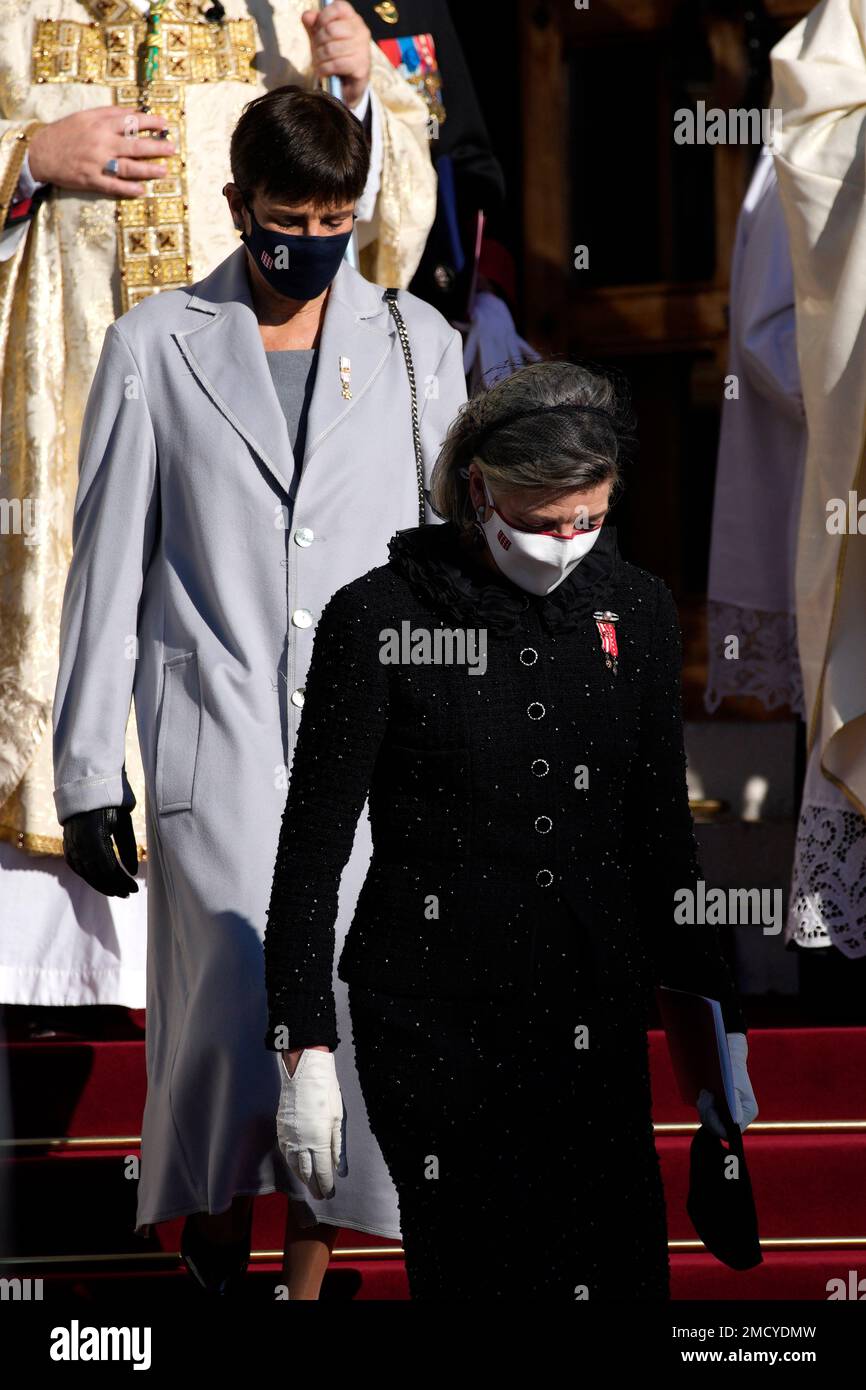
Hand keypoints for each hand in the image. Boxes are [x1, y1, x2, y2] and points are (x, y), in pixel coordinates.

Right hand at [27, 107, 175, 197]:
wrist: (41, 152)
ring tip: (163, 171)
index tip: (165, 125)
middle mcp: (101, 143)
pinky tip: (142, 190)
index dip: (150, 123)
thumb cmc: (65, 132)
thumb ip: (109, 114)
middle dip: (156, 148)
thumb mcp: (85, 116)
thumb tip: (133, 112)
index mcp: (100, 125)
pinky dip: (129, 189)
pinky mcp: (91, 180)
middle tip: (172, 149)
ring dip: (148, 170)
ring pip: (128, 167)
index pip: (131, 122)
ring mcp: (97, 163)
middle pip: (135, 146)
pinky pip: (114, 186)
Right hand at [62, 807, 139, 897]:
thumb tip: (133, 872)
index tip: (134, 889)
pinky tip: (100, 881)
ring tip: (117, 891)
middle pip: (97, 875)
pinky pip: (76, 867)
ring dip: (101, 885)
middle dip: (114, 887)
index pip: (110, 869)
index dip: (122, 882)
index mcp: (96, 838)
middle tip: (128, 893)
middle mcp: (81, 845)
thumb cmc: (110, 805)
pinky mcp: (67, 846)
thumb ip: (128, 848)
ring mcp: (71, 846)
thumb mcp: (123, 823)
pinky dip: (88, 877)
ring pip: (86, 874)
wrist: (85, 791)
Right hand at [276, 1047, 344, 1198]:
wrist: (305, 1072)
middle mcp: (300, 1143)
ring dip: (302, 1178)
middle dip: (314, 1186)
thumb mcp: (338, 1120)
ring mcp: (288, 1137)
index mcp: (318, 1141)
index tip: (330, 1194)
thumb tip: (341, 1172)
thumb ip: (339, 1148)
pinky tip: (297, 1167)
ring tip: (310, 1186)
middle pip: (306, 1173)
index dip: (326, 1185)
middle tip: (320, 1196)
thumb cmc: (326, 1093)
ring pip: (294, 1165)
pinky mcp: (281, 1130)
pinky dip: (292, 1165)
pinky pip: (285, 1154)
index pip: (322, 1172)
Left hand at [301, 2, 370, 109]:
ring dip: (319, 58)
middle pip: (331, 29)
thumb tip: (307, 16)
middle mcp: (361, 31)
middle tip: (317, 51)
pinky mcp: (361, 68)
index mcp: (353, 19)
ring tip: (319, 63)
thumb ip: (313, 25)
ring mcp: (363, 50)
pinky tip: (323, 71)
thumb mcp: (320, 38)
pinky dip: (324, 69)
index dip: (323, 17)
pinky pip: (336, 64)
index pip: (337, 7)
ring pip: (331, 49)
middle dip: (318, 42)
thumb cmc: (333, 56)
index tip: (317, 29)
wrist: (346, 85)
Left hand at [697, 1033, 758, 1138]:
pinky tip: (705, 1093)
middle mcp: (739, 1117)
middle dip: (707, 1114)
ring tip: (705, 1092)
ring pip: (710, 1121)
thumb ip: (734, 1104)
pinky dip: (703, 1105)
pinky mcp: (720, 1108)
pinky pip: (708, 1114)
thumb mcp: (733, 1085)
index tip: (710, 1110)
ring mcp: (728, 1113)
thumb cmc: (732, 1069)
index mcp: (747, 1113)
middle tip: (706, 1095)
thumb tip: (735, 1123)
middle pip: (717, 1128)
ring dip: (704, 1107)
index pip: (729, 1132)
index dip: (717, 1125)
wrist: (728, 1056)